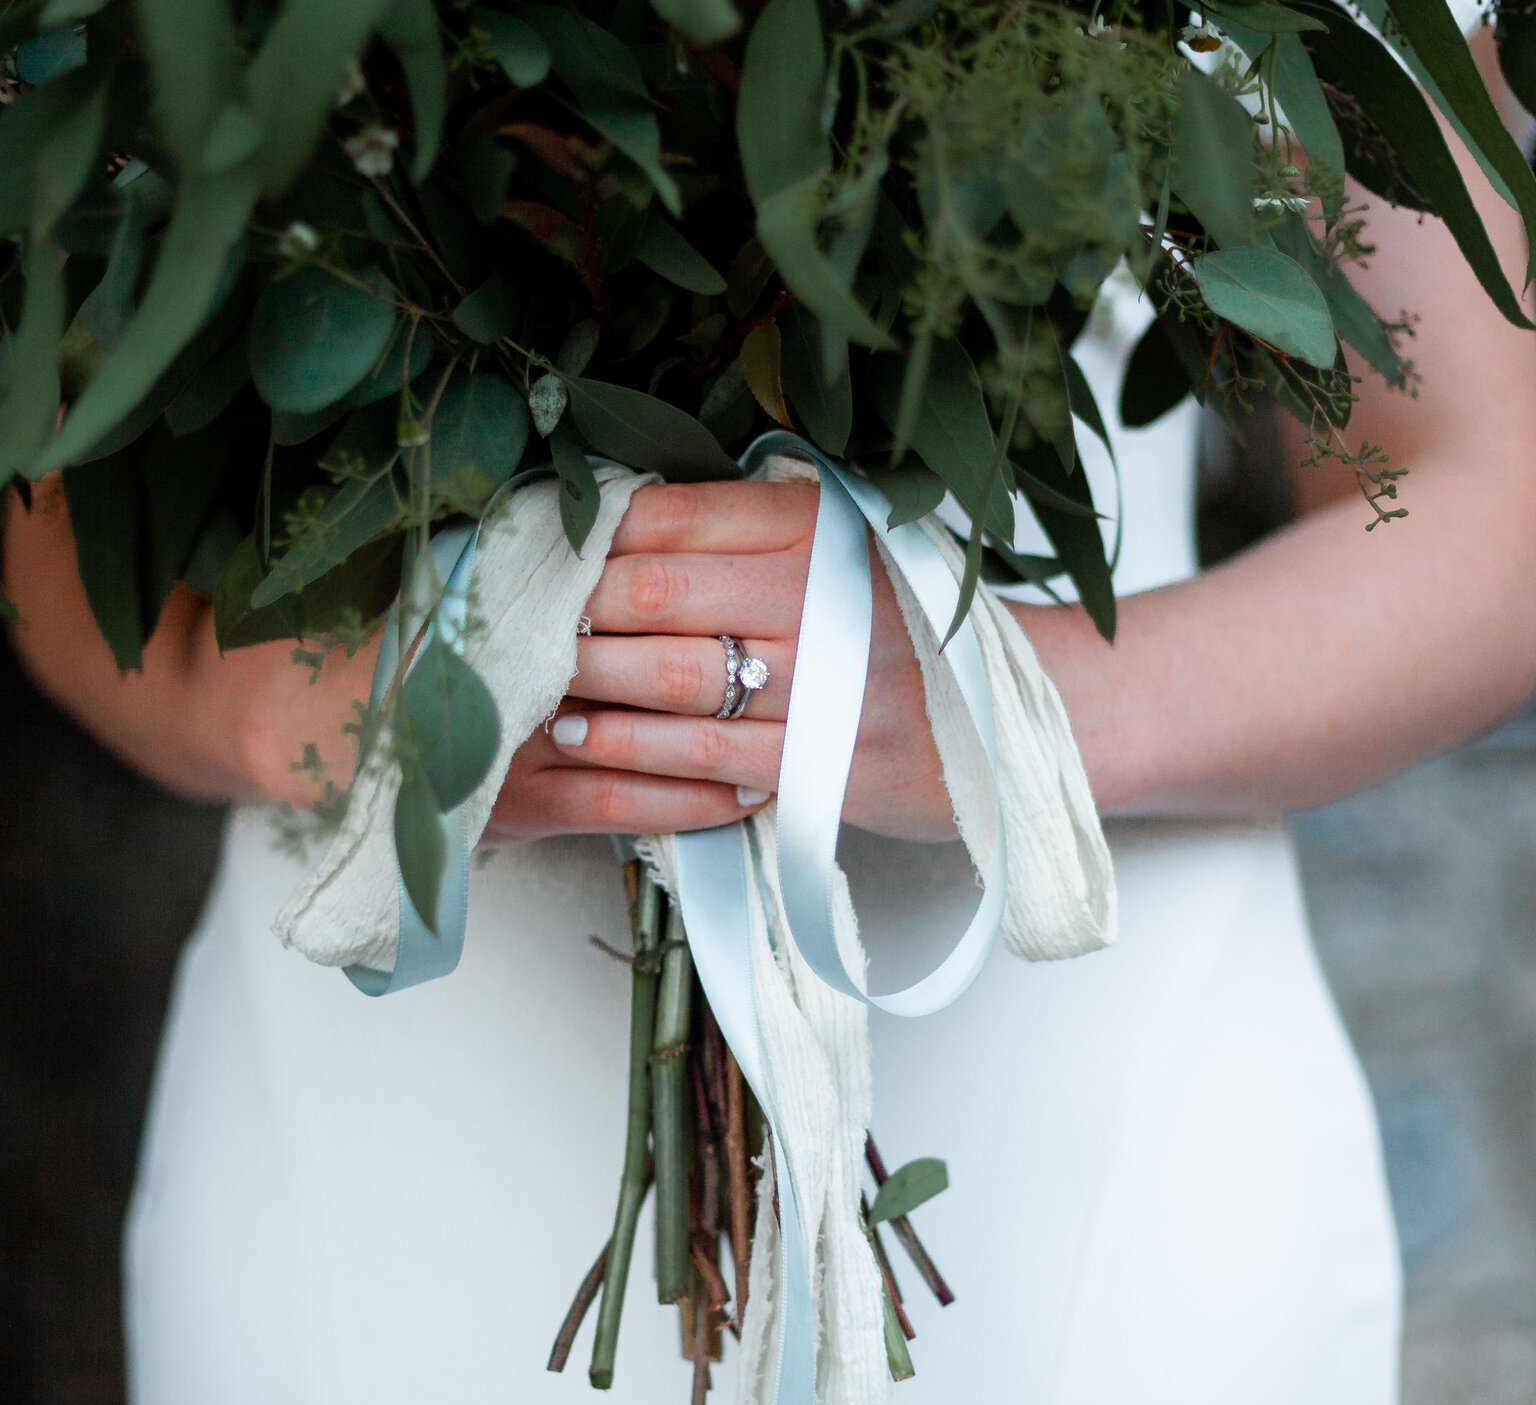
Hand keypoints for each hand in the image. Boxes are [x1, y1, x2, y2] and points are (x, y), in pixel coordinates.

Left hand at [484, 479, 956, 844]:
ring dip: (586, 682)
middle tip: (509, 627)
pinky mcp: (827, 760)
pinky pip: (702, 751)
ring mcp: (828, 679)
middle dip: (568, 611)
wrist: (1027, 716)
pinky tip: (583, 742)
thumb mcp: (845, 547)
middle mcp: (820, 589)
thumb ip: (751, 529)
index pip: (671, 512)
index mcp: (818, 522)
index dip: (587, 536)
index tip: (534, 556)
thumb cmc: (909, 626)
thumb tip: (617, 518)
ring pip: (668, 673)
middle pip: (654, 588)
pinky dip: (630, 748)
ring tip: (533, 686)